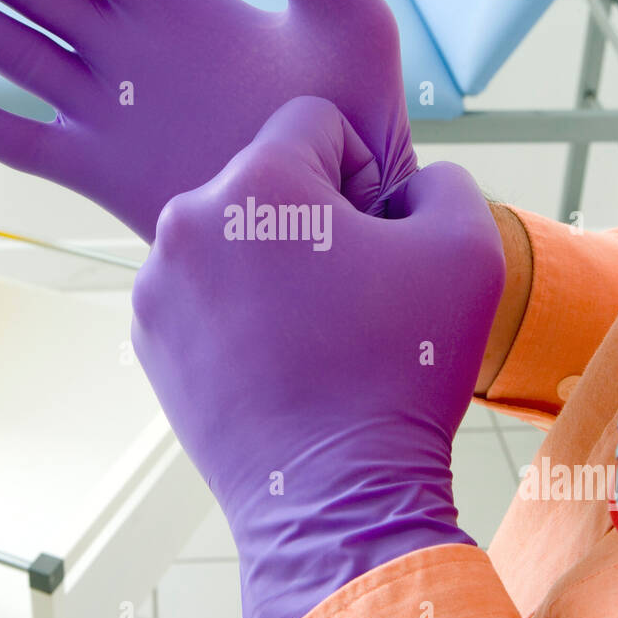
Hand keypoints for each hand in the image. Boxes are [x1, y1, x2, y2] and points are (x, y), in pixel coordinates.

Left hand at [131, 96, 503, 617]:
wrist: (334, 494)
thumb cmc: (402, 370)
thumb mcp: (468, 250)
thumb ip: (442, 181)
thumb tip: (404, 186)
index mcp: (257, 183)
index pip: (315, 122)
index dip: (362, 172)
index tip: (375, 236)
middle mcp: (186, 220)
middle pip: (264, 180)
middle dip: (311, 218)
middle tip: (348, 290)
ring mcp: (157, 284)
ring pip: (228, 236)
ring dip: (270, 262)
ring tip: (311, 330)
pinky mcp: (149, 337)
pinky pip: (200, 288)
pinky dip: (235, 307)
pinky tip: (276, 356)